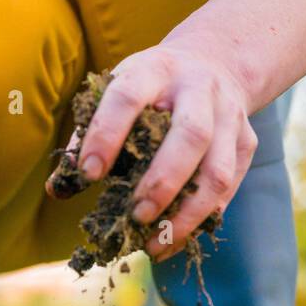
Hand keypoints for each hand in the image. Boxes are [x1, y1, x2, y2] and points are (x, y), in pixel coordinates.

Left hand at [51, 44, 257, 260]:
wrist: (216, 62)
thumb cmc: (152, 88)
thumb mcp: (118, 90)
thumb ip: (87, 134)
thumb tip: (59, 187)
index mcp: (155, 69)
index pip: (128, 97)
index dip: (106, 136)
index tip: (88, 174)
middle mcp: (199, 89)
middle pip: (191, 136)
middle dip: (162, 182)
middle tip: (135, 216)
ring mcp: (230, 116)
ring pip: (218, 172)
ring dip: (186, 214)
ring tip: (154, 243)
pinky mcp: (247, 143)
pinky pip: (229, 188)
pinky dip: (201, 219)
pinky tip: (173, 239)